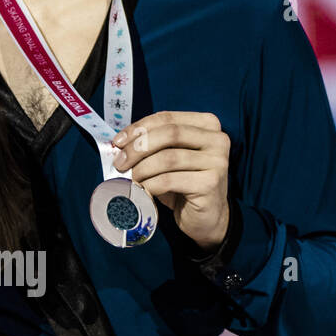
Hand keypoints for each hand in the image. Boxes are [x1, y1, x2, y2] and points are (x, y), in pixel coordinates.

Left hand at [111, 110, 230, 251]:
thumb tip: (120, 143)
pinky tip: (142, 191)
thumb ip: (152, 145)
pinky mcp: (210, 183)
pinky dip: (150, 185)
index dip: (139, 128)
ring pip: (168, 158)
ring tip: (130, 179)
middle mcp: (217, 139)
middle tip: (120, 163)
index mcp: (207, 124)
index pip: (167, 118)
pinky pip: (170, 180)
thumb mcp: (168, 159)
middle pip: (169, 134)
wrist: (207, 217)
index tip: (118, 142)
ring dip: (142, 169)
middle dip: (138, 148)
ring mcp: (217, 161)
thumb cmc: (184, 185)